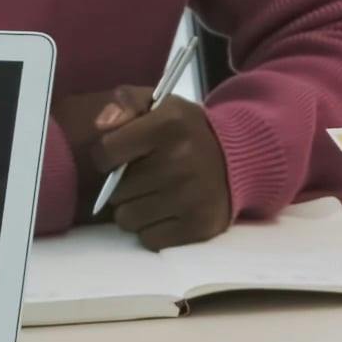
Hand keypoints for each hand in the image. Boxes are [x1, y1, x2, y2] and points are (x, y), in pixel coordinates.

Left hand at [88, 94, 233, 249]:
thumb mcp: (161, 105)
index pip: (106, 152)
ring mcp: (191, 196)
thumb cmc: (188, 132)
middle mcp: (180, 160)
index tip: (121, 155)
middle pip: (116, 192)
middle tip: (145, 177)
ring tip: (155, 195)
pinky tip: (168, 212)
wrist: (240, 157)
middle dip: (124, 186)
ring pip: (127, 219)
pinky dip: (153, 229)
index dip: (108, 156)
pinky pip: (148, 239)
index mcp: (168, 124)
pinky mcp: (198, 226)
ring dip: (135, 209)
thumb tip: (101, 125)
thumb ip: (126, 102)